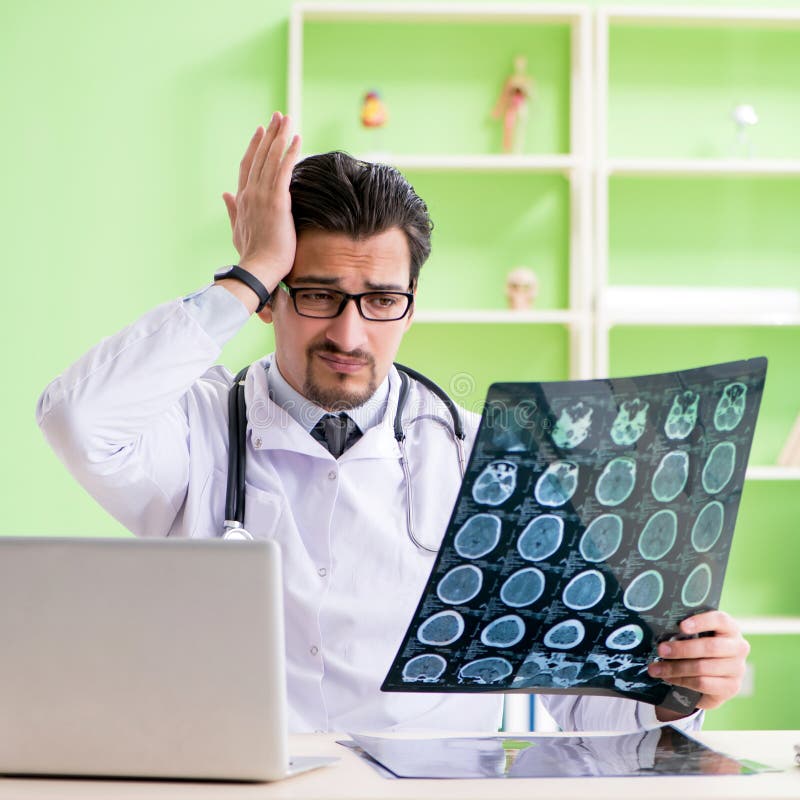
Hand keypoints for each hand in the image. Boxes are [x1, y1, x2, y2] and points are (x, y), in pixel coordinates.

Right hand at [222, 111, 301, 288]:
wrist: (258, 268)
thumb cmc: (252, 255)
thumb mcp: (238, 230)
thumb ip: (232, 210)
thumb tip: (224, 194)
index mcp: (242, 200)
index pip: (248, 167)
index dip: (254, 147)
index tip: (261, 131)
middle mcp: (250, 194)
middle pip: (260, 157)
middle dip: (269, 134)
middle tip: (277, 116)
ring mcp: (262, 196)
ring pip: (271, 159)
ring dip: (280, 137)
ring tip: (287, 119)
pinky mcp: (277, 201)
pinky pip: (283, 170)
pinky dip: (289, 153)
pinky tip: (296, 138)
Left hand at [650, 611, 749, 720]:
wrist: (713, 676)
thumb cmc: (700, 647)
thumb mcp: (697, 635)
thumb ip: (686, 631)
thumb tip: (660, 630)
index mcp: (729, 628)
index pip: (719, 620)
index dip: (701, 622)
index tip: (681, 626)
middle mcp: (738, 647)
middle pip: (710, 647)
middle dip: (681, 649)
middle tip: (661, 650)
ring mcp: (737, 669)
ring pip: (703, 668)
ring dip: (675, 668)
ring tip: (656, 668)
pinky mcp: (731, 687)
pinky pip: (703, 683)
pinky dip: (682, 680)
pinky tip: (669, 678)